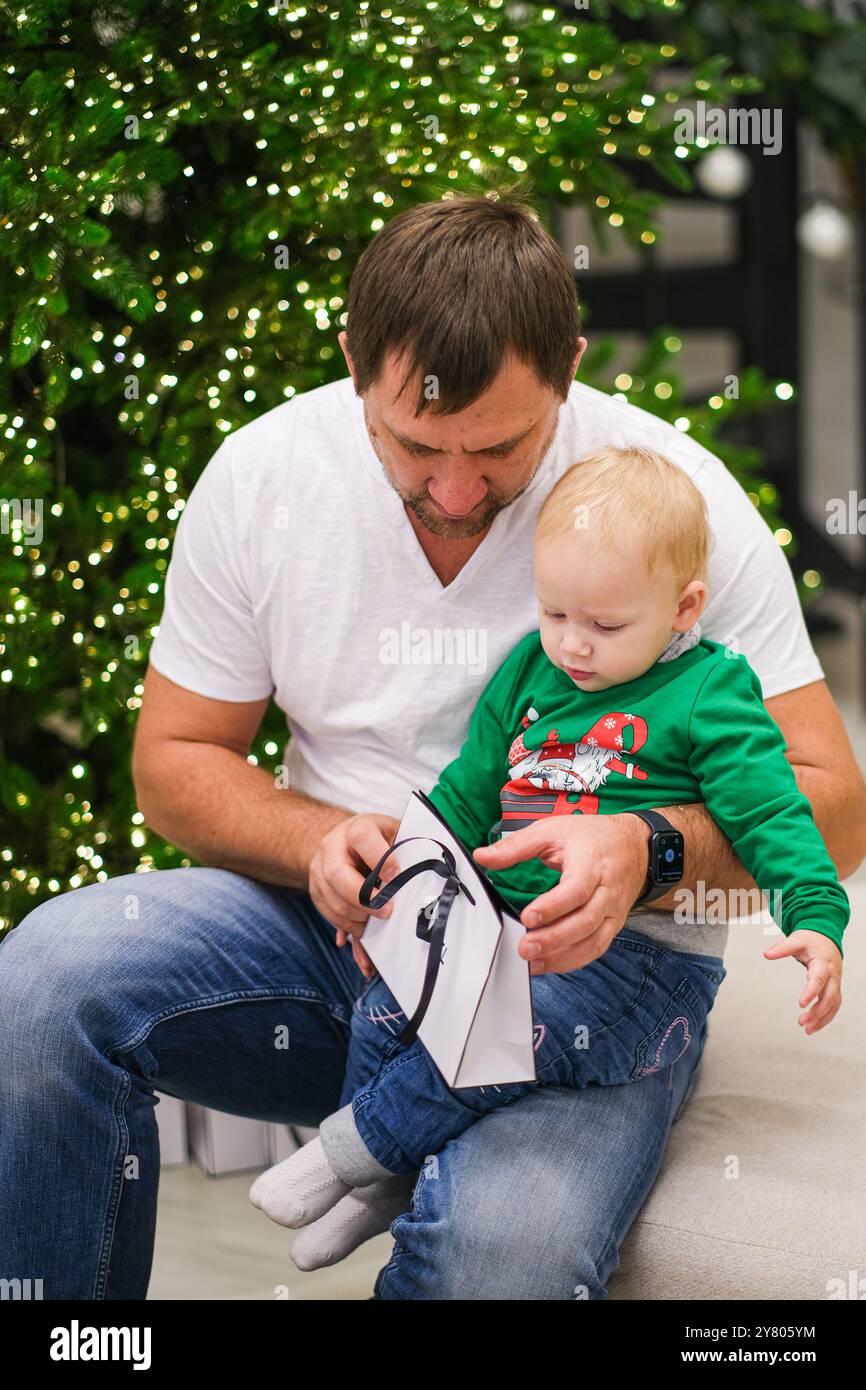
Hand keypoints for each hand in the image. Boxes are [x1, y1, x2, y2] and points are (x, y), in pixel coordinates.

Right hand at [309, 812, 399, 977]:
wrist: (343, 840)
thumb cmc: (374, 839)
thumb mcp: (392, 834)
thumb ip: (403, 851)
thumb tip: (420, 875)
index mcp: (355, 828)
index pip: (361, 838)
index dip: (379, 859)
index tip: (394, 876)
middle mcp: (332, 847)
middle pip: (337, 874)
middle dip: (364, 899)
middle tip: (386, 911)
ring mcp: (319, 869)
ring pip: (332, 900)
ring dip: (356, 917)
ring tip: (375, 922)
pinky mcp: (316, 890)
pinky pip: (328, 914)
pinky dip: (347, 927)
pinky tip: (361, 932)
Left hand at [472, 813, 649, 972]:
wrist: (636, 844)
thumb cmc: (592, 837)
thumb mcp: (552, 830)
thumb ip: (517, 845)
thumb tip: (483, 856)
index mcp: (592, 862)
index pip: (576, 889)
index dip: (553, 906)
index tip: (528, 917)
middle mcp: (607, 890)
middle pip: (585, 921)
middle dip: (554, 938)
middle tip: (525, 948)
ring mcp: (613, 910)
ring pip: (593, 940)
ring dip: (563, 956)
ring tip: (533, 962)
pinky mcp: (614, 925)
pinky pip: (596, 948)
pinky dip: (573, 960)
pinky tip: (549, 964)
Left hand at [763, 929, 842, 1033]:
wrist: (826, 938)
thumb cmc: (811, 939)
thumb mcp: (796, 939)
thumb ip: (782, 948)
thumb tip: (766, 954)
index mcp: (823, 962)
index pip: (819, 980)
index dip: (811, 992)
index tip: (801, 1004)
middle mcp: (833, 975)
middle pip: (829, 996)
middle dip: (817, 1011)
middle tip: (802, 1022)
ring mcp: (836, 982)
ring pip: (834, 1004)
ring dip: (822, 1018)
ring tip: (807, 1030)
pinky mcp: (835, 988)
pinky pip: (834, 1005)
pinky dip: (826, 1017)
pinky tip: (814, 1026)